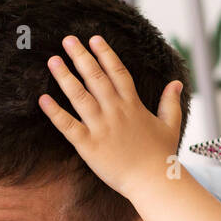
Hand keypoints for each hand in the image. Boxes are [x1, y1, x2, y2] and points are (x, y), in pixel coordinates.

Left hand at [38, 34, 183, 192]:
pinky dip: (54, 112)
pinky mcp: (89, 145)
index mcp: (133, 105)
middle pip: (96, 78)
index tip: (94, 39)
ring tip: (52, 60)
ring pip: (79, 96)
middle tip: (67, 40)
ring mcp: (101, 127)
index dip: (105, 54)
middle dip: (81, 57)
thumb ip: (170, 102)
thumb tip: (177, 83)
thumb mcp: (171, 124)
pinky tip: (43, 99)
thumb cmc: (162, 156)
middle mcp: (115, 111)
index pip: (118, 72)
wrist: (154, 181)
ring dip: (65, 77)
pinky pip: (68, 125)